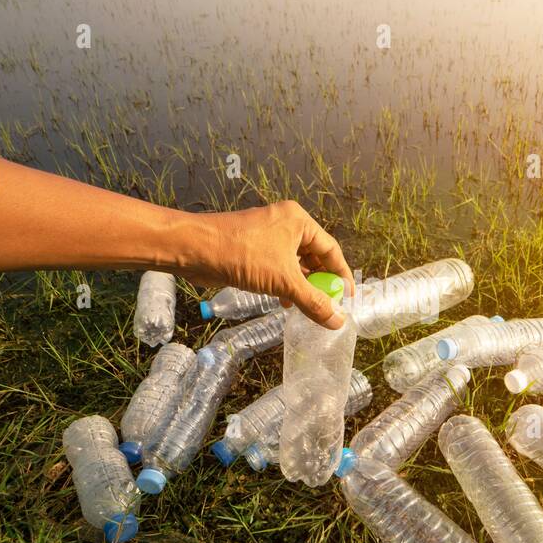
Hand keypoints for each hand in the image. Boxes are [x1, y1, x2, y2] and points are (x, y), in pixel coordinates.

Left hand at [172, 201, 354, 328]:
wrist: (195, 248)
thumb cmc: (242, 255)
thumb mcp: (284, 281)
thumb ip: (313, 301)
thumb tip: (338, 321)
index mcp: (298, 221)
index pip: (331, 249)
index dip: (341, 275)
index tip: (347, 297)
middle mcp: (285, 224)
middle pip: (314, 256)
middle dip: (321, 282)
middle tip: (329, 305)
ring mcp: (267, 235)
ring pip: (294, 263)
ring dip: (302, 286)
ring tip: (307, 308)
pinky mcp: (252, 247)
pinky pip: (277, 266)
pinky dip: (284, 283)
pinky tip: (284, 302)